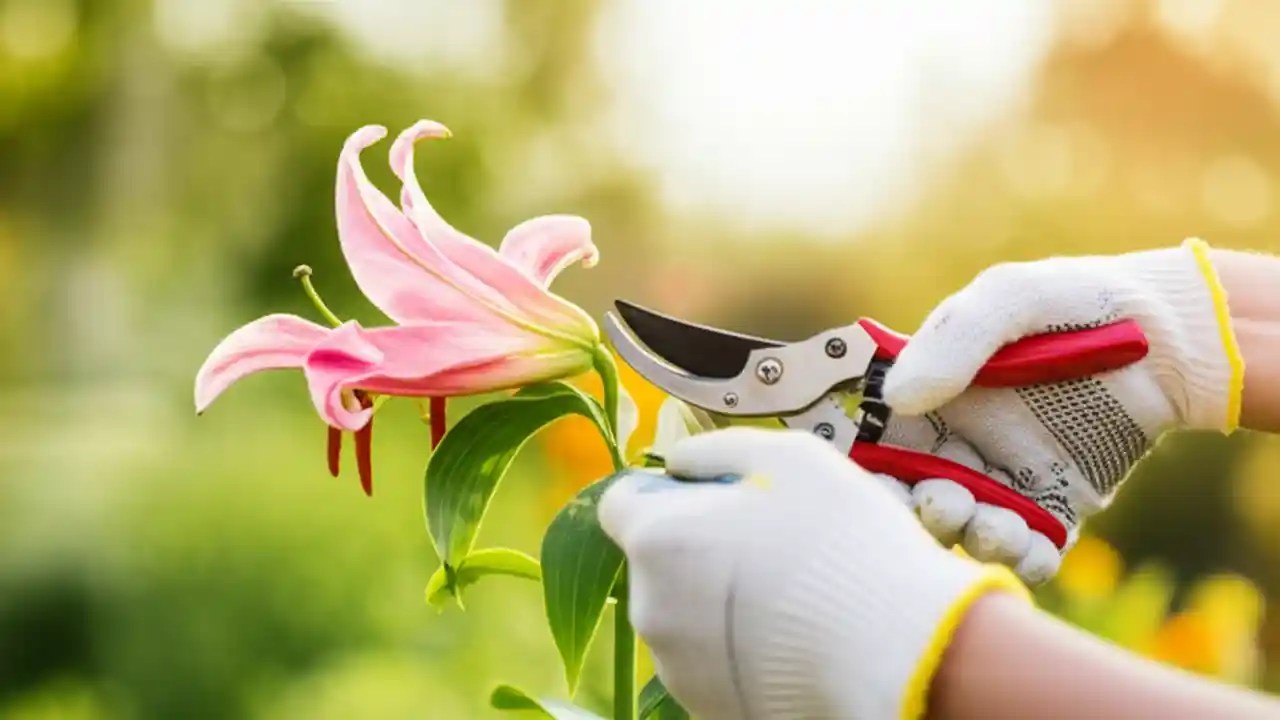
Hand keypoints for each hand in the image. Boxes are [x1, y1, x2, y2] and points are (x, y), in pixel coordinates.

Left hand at [599, 428, 1026, 719]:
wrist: (901, 653)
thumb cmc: (843, 543)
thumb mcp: (785, 456)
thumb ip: (713, 450)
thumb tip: (680, 464)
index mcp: (656, 539)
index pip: (621, 503)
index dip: (666, 492)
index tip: (716, 498)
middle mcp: (650, 609)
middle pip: (655, 562)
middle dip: (697, 548)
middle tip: (770, 544)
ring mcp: (679, 668)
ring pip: (683, 615)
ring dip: (718, 600)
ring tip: (792, 595)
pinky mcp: (710, 709)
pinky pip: (712, 662)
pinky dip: (741, 648)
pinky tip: (795, 636)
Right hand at [875, 239, 1241, 583]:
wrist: (1168, 333)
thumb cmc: (1074, 300)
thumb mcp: (1009, 299)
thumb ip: (953, 342)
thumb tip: (897, 398)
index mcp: (927, 397)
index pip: (871, 439)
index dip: (860, 464)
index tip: (868, 475)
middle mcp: (955, 444)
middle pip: (908, 494)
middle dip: (914, 510)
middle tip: (941, 502)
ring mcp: (1003, 479)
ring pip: (965, 527)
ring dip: (968, 535)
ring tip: (993, 524)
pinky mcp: (1055, 508)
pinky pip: (1027, 548)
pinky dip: (1023, 558)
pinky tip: (1030, 545)